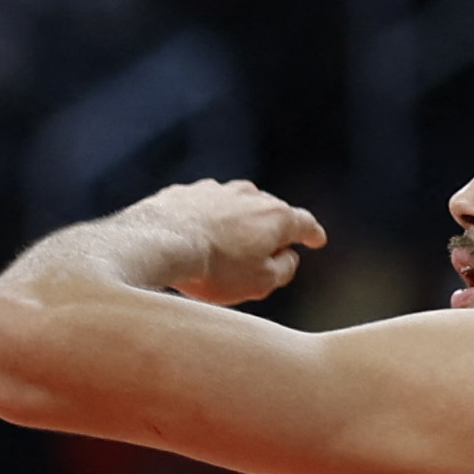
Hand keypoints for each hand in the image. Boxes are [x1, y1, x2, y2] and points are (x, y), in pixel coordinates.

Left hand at [124, 179, 326, 305]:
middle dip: (271, 229)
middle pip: (269, 211)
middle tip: (267, 250)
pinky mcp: (184, 192)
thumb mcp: (260, 283)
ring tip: (226, 246)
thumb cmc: (213, 269)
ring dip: (236, 222)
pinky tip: (194, 237)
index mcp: (276, 216)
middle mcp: (250, 195)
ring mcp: (215, 190)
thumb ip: (284, 269)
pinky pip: (201, 207)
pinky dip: (203, 220)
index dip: (312, 233)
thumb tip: (288, 257)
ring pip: (235, 206)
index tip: (316, 239)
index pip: (304, 223)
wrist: (156, 244)